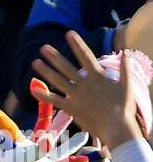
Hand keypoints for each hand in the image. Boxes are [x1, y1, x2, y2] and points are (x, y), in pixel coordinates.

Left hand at [32, 32, 139, 151]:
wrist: (117, 128)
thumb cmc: (124, 108)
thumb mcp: (127, 86)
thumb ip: (125, 70)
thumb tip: (126, 54)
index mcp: (98, 77)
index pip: (85, 56)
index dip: (77, 44)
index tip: (69, 33)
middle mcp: (84, 84)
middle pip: (66, 67)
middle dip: (54, 56)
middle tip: (43, 47)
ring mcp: (76, 96)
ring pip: (58, 80)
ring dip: (46, 71)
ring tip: (35, 62)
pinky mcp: (71, 108)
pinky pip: (55, 100)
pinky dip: (44, 94)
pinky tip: (33, 88)